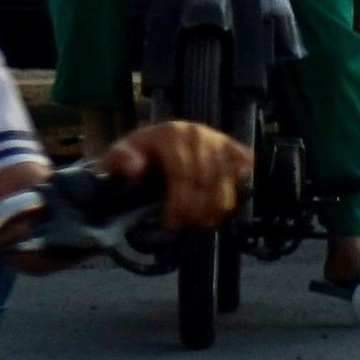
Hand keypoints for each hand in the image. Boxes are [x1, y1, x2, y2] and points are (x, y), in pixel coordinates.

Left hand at [97, 121, 248, 225]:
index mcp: (169, 134)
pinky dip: (234, 186)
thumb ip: (119, 161)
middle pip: (205, 179)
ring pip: (225, 179)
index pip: (182, 172)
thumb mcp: (116, 157)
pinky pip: (243, 164)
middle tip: (183, 226)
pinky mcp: (230, 144)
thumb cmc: (133, 156)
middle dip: (195, 209)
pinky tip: (218, 205)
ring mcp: (216, 138)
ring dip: (215, 206)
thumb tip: (135, 169)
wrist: (152, 144)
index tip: (170, 223)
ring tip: (200, 222)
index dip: (179, 202)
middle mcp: (197, 133)